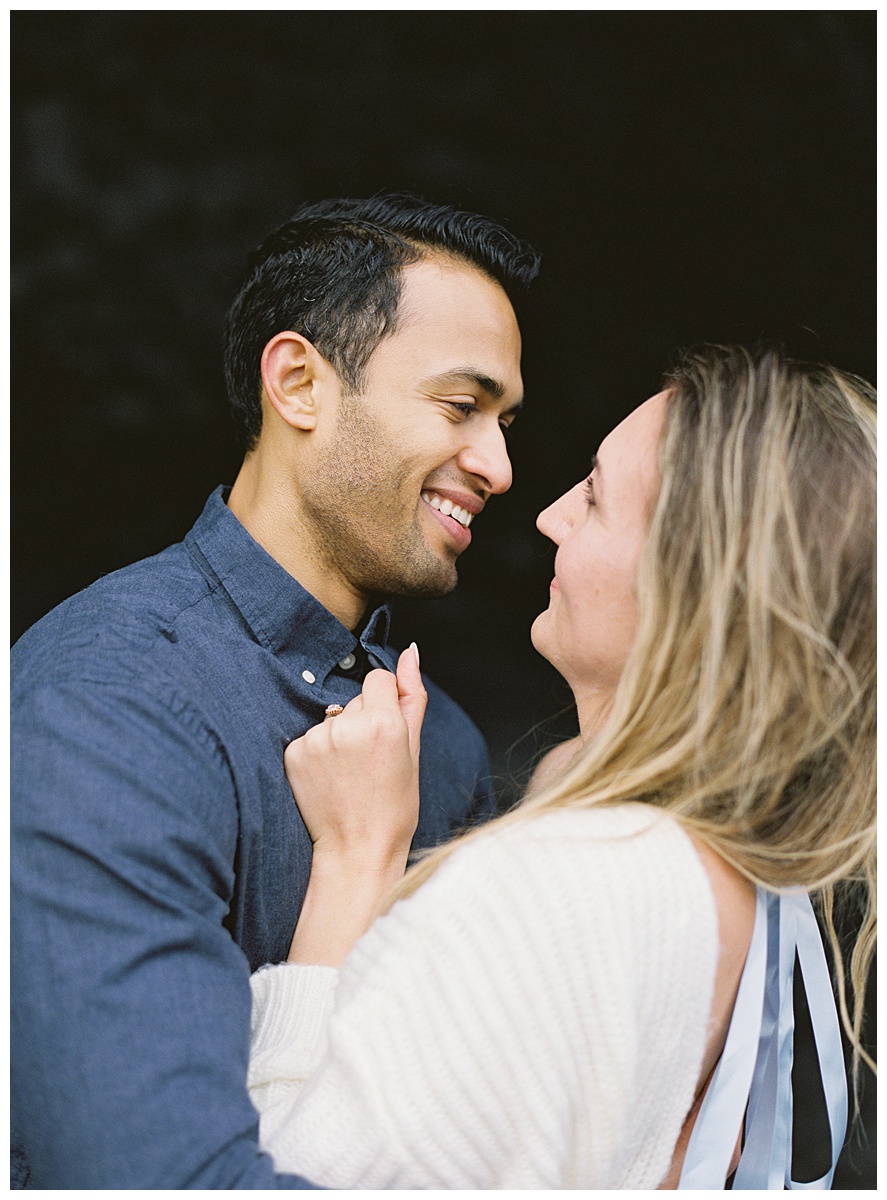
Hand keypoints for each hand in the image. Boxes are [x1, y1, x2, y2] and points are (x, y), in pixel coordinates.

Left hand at [284, 644, 426, 871]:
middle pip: (355, 699)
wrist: (358, 851)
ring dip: (340, 737)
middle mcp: (347, 725)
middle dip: (364, 720)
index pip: (378, 679)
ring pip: (333, 717)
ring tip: (350, 774)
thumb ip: (411, 695)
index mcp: (383, 722)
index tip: (386, 735)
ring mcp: (317, 739)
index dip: (385, 705)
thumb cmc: (394, 806)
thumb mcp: (413, 751)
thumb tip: (411, 652)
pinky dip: (319, 752)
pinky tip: (330, 779)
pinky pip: (311, 736)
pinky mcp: (294, 753)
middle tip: (370, 762)